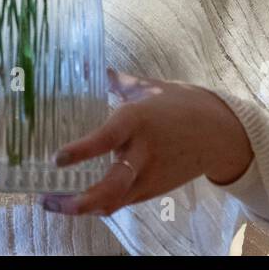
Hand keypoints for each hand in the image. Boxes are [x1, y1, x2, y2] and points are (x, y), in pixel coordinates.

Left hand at [39, 67, 252, 215]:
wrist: (218, 133)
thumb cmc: (179, 105)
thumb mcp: (148, 87)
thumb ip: (115, 80)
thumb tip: (84, 62)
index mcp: (139, 121)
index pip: (107, 138)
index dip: (81, 151)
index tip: (57, 158)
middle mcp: (143, 152)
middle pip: (112, 185)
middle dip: (80, 200)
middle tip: (49, 200)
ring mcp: (149, 175)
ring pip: (114, 200)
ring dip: (84, 207)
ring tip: (54, 204)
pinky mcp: (153, 190)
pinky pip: (123, 201)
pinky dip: (100, 204)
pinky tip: (78, 202)